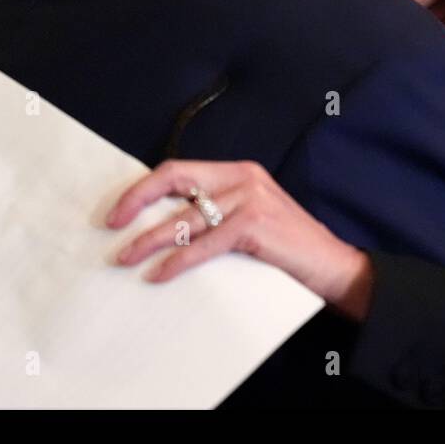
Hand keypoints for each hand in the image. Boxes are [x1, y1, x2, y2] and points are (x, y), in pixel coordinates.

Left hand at [105, 159, 373, 320]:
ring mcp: (250, 198)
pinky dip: (177, 260)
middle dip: (137, 200)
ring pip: (184, 217)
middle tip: (112, 226)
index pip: (180, 170)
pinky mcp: (254, 224)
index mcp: (239, 171)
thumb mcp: (248, 219)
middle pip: (176, 179)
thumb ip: (215, 214)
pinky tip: (160, 273)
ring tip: (126, 258)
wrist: (332, 265)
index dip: (143, 188)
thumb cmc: (287, 248)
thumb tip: (161, 226)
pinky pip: (204, 243)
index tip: (118, 212)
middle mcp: (243, 177)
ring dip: (149, 239)